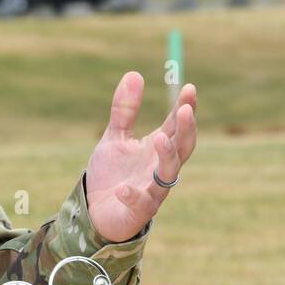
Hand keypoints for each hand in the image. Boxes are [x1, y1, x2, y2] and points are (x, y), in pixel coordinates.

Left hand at [85, 72, 197, 242]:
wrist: (94, 211)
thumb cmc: (111, 174)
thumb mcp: (115, 137)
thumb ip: (124, 110)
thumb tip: (134, 73)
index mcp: (158, 148)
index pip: (177, 125)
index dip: (185, 107)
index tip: (189, 88)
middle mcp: (160, 168)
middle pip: (182, 147)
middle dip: (186, 129)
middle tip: (185, 110)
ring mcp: (152, 190)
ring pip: (169, 174)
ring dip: (167, 156)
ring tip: (159, 137)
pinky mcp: (137, 211)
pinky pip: (140, 203)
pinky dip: (133, 195)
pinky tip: (122, 188)